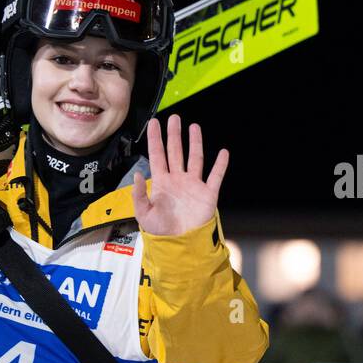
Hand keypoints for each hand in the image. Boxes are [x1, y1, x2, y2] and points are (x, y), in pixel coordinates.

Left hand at [133, 115, 227, 236]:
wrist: (181, 243)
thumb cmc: (161, 231)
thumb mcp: (143, 214)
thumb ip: (139, 194)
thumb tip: (139, 174)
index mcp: (162, 183)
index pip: (158, 155)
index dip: (155, 139)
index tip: (154, 123)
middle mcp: (178, 180)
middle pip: (176, 152)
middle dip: (174, 135)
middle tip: (174, 119)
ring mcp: (194, 185)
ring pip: (195, 158)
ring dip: (195, 143)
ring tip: (194, 127)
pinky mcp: (208, 193)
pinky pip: (215, 176)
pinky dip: (220, 164)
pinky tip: (223, 152)